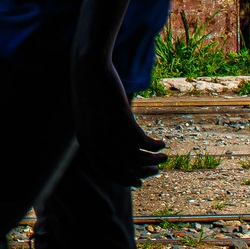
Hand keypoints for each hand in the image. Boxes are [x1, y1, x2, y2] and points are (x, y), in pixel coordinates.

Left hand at [70, 57, 165, 185]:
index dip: (125, 179)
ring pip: (135, 156)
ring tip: (163, 156)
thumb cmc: (90, 89)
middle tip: (157, 170)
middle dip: (143, 172)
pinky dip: (154, 145)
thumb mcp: (89, 117)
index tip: (140, 182)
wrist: (89, 65)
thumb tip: (112, 149)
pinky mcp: (120, 117)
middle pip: (123, 167)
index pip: (107, 172)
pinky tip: (162, 142)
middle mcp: (95, 140)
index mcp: (86, 142)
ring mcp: (107, 129)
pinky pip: (141, 141)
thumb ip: (96, 134)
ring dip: (152, 160)